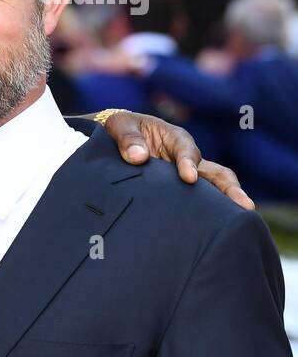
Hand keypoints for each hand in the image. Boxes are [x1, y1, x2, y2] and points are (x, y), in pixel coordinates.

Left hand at [98, 110, 253, 208]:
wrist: (113, 140)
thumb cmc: (120, 129)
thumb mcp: (119, 126)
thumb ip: (127, 139)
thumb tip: (137, 157)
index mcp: (173, 138)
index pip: (186, 149)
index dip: (188, 162)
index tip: (188, 178)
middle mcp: (186, 158)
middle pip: (214, 172)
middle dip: (229, 188)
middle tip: (242, 205)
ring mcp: (185, 177)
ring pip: (212, 189)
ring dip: (226, 204)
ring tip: (242, 221)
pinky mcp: (178, 193)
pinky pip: (196, 202)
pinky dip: (206, 214)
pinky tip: (214, 231)